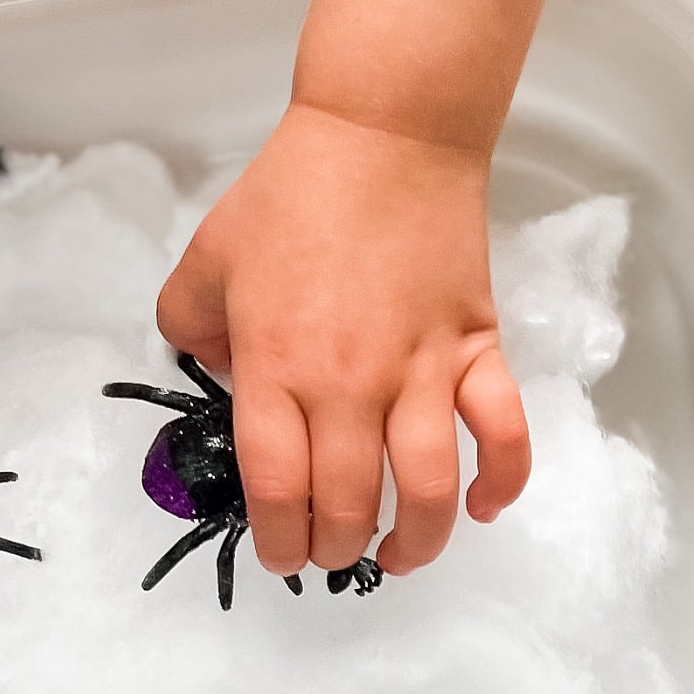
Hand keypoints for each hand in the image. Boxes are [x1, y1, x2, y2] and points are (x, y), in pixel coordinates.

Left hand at [155, 101, 531, 578]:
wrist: (385, 135)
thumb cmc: (293, 194)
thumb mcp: (206, 259)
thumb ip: (189, 329)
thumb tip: (213, 375)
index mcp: (276, 365)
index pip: (278, 486)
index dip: (279, 539)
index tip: (281, 556)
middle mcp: (349, 382)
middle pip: (347, 503)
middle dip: (335, 549)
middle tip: (330, 554)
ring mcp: (421, 370)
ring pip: (427, 489)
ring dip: (415, 542)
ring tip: (398, 558)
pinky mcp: (476, 348)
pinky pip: (504, 432)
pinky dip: (503, 481)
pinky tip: (485, 508)